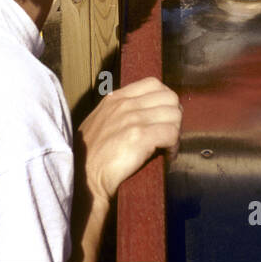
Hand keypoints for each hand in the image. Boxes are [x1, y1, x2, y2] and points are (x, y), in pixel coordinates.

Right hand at [77, 77, 181, 203]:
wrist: (84, 177)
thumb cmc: (91, 156)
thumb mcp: (100, 121)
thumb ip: (118, 111)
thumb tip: (142, 113)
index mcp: (115, 98)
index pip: (153, 84)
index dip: (165, 100)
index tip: (164, 117)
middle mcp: (125, 104)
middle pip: (169, 98)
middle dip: (174, 116)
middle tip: (170, 133)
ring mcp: (133, 119)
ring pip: (174, 115)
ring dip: (176, 132)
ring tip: (169, 147)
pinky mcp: (141, 137)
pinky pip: (172, 134)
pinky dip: (174, 146)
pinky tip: (168, 155)